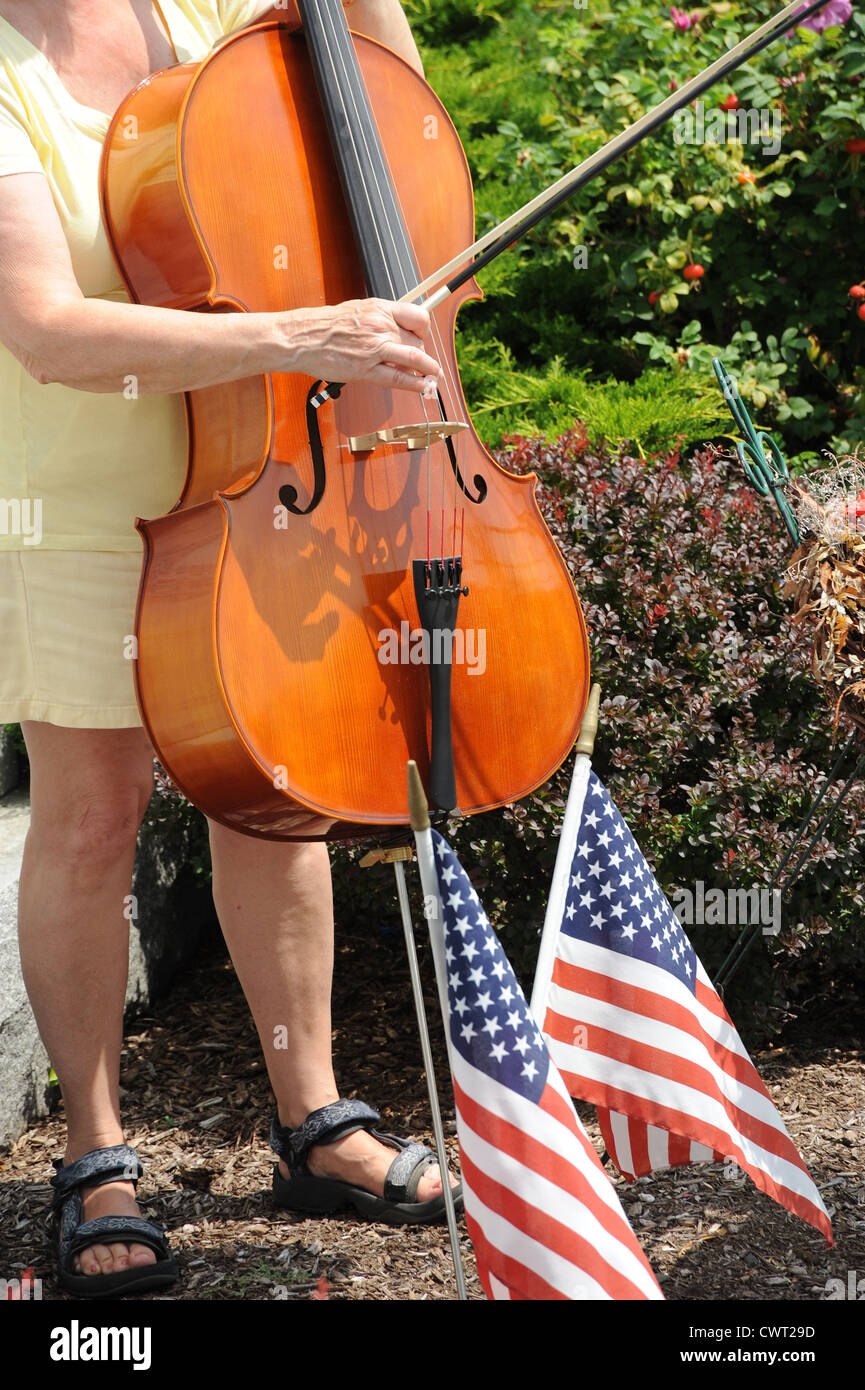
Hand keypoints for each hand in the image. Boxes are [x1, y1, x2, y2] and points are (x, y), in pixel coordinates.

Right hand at [281, 298, 440, 392]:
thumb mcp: (358, 311)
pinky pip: (398, 378)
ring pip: (415, 358)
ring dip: (429, 370)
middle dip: (422, 355)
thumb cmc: (325, 326)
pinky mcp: (366, 370)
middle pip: (417, 341)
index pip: (418, 317)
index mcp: (379, 309)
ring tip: (434, 378)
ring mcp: (374, 349)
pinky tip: (423, 387)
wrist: (302, 338)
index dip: (425, 330)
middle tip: (421, 365)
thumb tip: (397, 331)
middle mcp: (381, 326)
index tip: (424, 339)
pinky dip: (415, 384)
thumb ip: (380, 320)